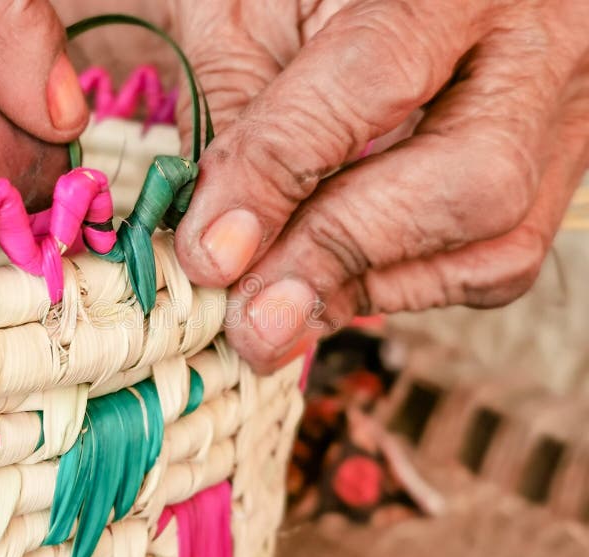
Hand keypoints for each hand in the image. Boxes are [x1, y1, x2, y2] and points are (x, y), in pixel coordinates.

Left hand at [153, 0, 588, 372]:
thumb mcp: (256, 10)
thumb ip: (245, 113)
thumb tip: (226, 246)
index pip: (376, 79)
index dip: (284, 176)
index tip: (212, 252)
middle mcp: (543, 43)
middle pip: (473, 181)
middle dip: (342, 257)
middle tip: (250, 317)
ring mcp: (562, 116)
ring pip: (498, 241)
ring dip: (370, 291)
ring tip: (276, 315)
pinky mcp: (551, 172)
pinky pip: (494, 261)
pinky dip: (402, 288)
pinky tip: (332, 287)